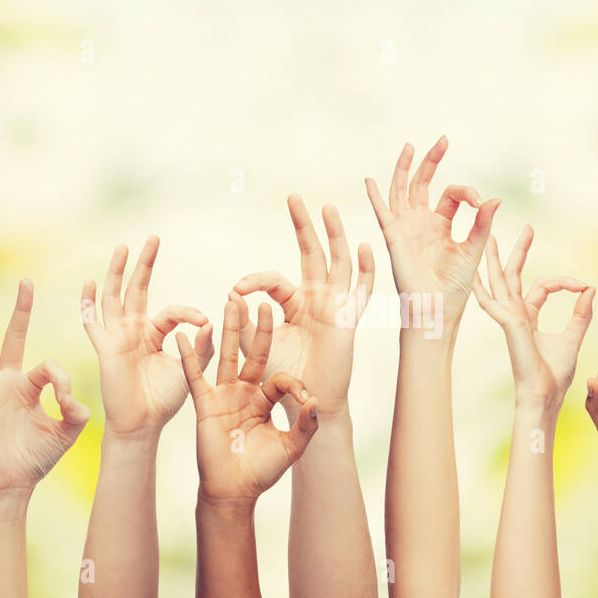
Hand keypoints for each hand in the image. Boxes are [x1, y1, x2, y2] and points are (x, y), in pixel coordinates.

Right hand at [0, 280, 89, 496]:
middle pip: (16, 336)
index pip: (48, 366)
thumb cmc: (37, 457)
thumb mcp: (67, 432)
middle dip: (22, 310)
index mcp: (33, 386)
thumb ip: (76, 412)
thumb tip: (74, 399)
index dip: (61, 381)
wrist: (13, 481)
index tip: (67, 402)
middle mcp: (11, 381)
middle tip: (26, 281)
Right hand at [83, 236, 213, 437]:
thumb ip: (202, 346)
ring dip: (118, 272)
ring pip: (114, 297)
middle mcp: (134, 331)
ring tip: (124, 247)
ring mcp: (117, 337)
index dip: (189, 313)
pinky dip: (88, 303)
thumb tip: (212, 321)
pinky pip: (92, 323)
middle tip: (153, 238)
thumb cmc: (164, 401)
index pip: (171, 311)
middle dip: (145, 264)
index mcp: (154, 334)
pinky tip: (89, 283)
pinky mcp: (105, 349)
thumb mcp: (190, 369)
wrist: (143, 425)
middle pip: (137, 289)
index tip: (205, 321)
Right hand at [178, 301, 318, 501]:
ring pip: (226, 356)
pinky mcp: (205, 403)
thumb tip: (315, 400)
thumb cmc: (262, 471)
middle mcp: (245, 392)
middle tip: (264, 302)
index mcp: (266, 400)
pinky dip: (189, 357)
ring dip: (228, 330)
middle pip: (253, 354)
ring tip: (231, 301)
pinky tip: (183, 336)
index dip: (293, 385)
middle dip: (259, 330)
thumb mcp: (292, 447)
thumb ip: (306, 425)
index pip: (280, 379)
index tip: (305, 397)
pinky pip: (196, 376)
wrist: (234, 490)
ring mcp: (224, 395)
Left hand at [230, 194, 373, 417]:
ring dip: (333, 235)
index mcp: (293, 303)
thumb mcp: (256, 344)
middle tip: (293, 197)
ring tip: (328, 208)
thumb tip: (231, 296)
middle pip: (311, 253)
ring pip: (338, 262)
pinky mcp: (349, 319)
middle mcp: (316, 298)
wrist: (307, 400)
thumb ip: (244, 322)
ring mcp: (335, 306)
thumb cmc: (283, 376)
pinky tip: (365, 246)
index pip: (274, 279)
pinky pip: (362, 292)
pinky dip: (366, 270)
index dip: (254, 280)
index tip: (235, 290)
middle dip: (302, 225)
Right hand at [364, 136, 498, 336]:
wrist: (438, 310)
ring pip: (401, 191)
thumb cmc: (454, 287)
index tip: (480, 203)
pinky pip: (382, 214)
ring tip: (410, 146)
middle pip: (423, 184)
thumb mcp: (473, 249)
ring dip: (405, 168)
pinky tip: (369, 181)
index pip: (452, 195)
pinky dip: (375, 197)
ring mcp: (406, 229)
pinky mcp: (395, 238)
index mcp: (441, 226)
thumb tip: (495, 198)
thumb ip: (482, 223)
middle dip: (432, 161)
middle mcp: (421, 224)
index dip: (467, 193)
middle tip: (443, 140)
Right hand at [472, 225, 593, 407]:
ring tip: (490, 235)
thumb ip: (580, 314)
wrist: (545, 396)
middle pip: (513, 276)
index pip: (542, 287)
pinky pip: (492, 302)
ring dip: (494, 258)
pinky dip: (483, 288)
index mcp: (528, 318)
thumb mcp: (572, 338)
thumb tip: (590, 289)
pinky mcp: (509, 325)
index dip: (564, 283)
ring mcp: (509, 319)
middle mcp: (515, 315)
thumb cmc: (554, 375)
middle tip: (527, 228)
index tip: (583, 286)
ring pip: (499, 282)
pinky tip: (474, 275)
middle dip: (519, 251)